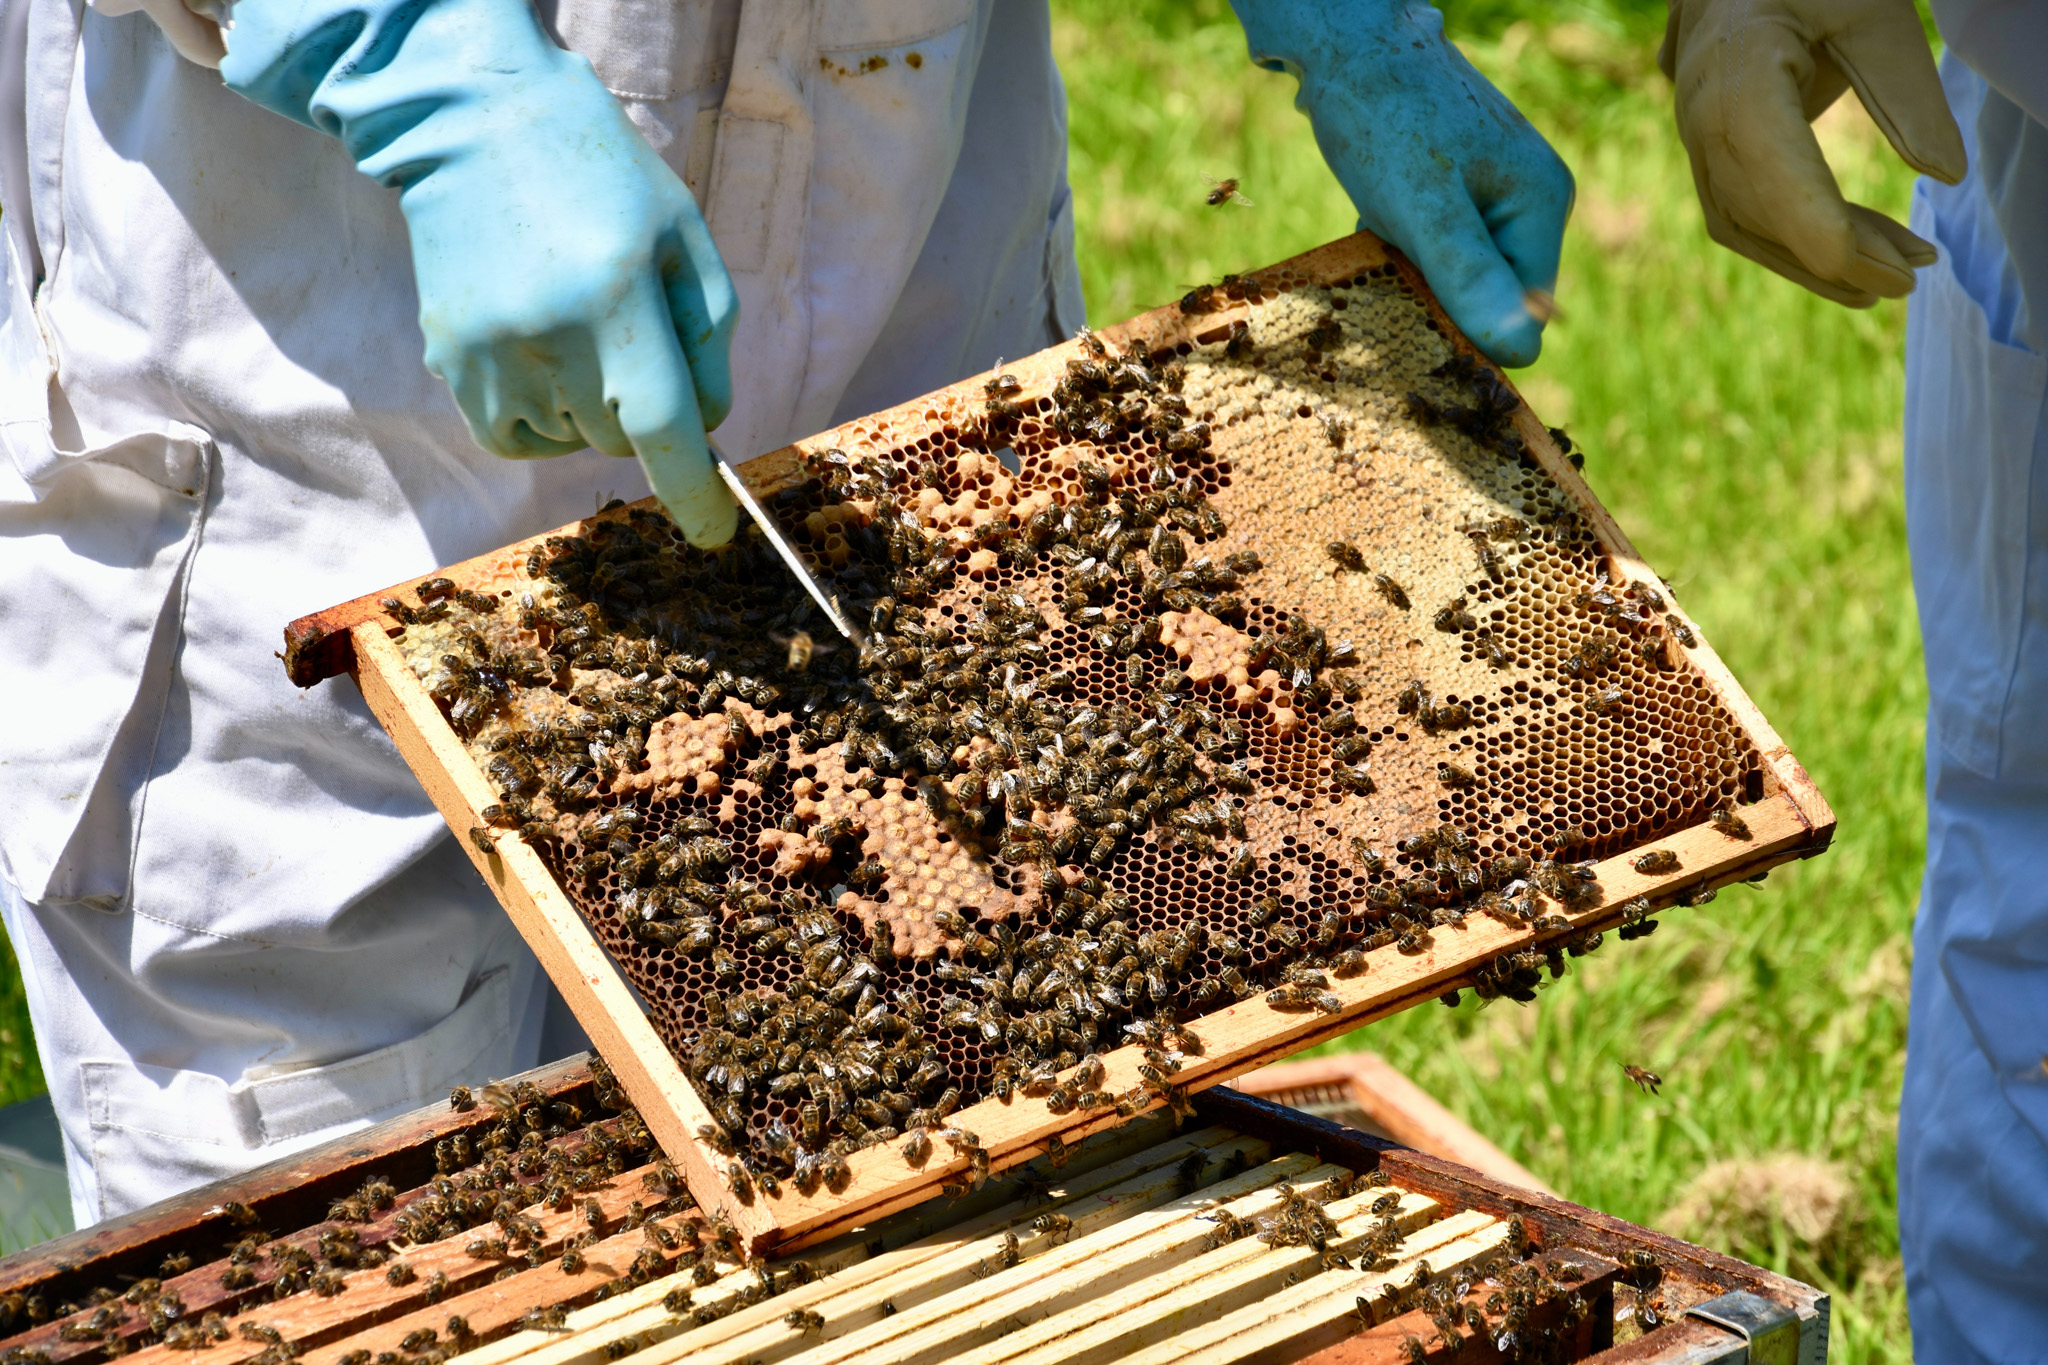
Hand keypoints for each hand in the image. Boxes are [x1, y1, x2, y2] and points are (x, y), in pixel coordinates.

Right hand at [221, 0, 739, 545]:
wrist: (479, 130)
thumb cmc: (605, 182)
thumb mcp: (684, 239)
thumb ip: (708, 338)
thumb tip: (702, 431)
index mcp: (615, 297)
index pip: (660, 427)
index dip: (691, 492)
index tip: (715, 533)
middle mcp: (545, 335)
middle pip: (622, 439)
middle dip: (644, 406)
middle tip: (629, 326)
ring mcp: (488, 356)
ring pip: (572, 441)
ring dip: (591, 405)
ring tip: (575, 318)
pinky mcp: (451, 364)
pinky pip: (518, 438)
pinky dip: (546, 416)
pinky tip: (543, 349)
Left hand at [1231, 0, 1574, 366]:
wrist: (1345, 41)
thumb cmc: (1384, 119)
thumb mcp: (1424, 209)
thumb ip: (1472, 277)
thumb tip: (1524, 354)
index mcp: (1543, 202)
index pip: (1523, 310)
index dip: (1471, 325)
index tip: (1416, 312)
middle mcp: (1532, 195)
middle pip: (1491, 289)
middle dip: (1438, 292)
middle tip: (1389, 264)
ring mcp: (1497, 184)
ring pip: (1458, 267)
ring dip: (1413, 269)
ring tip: (1380, 231)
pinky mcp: (1460, 179)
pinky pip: (1437, 239)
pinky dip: (1402, 243)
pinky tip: (1376, 215)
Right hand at [1661, 0, 1965, 306]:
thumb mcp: (1875, 13)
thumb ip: (1907, 92)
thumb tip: (1946, 176)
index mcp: (1736, 69)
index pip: (1774, 172)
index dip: (1826, 233)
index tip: (1888, 271)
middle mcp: (1700, 112)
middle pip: (1762, 209)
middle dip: (1836, 254)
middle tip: (1911, 273)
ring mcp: (1694, 135)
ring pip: (1745, 223)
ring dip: (1814, 259)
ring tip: (1889, 274)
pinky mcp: (1704, 149)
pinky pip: (1739, 213)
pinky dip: (1792, 240)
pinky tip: (1845, 254)